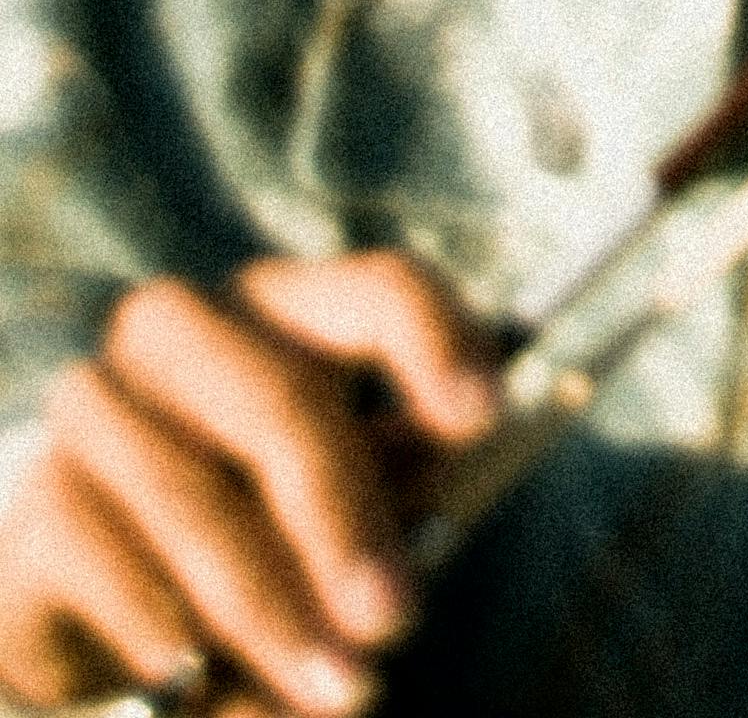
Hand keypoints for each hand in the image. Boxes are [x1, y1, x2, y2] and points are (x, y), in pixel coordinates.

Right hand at [0, 256, 496, 714]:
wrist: (88, 594)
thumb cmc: (254, 531)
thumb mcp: (338, 511)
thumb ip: (391, 498)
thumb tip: (436, 512)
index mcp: (287, 309)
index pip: (379, 286)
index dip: (438, 341)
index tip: (486, 419)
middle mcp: (187, 331)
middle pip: (285, 402)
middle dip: (346, 523)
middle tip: (394, 620)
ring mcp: (101, 406)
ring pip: (198, 499)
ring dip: (270, 609)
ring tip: (334, 689)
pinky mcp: (40, 504)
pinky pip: (110, 562)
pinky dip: (167, 630)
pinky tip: (194, 678)